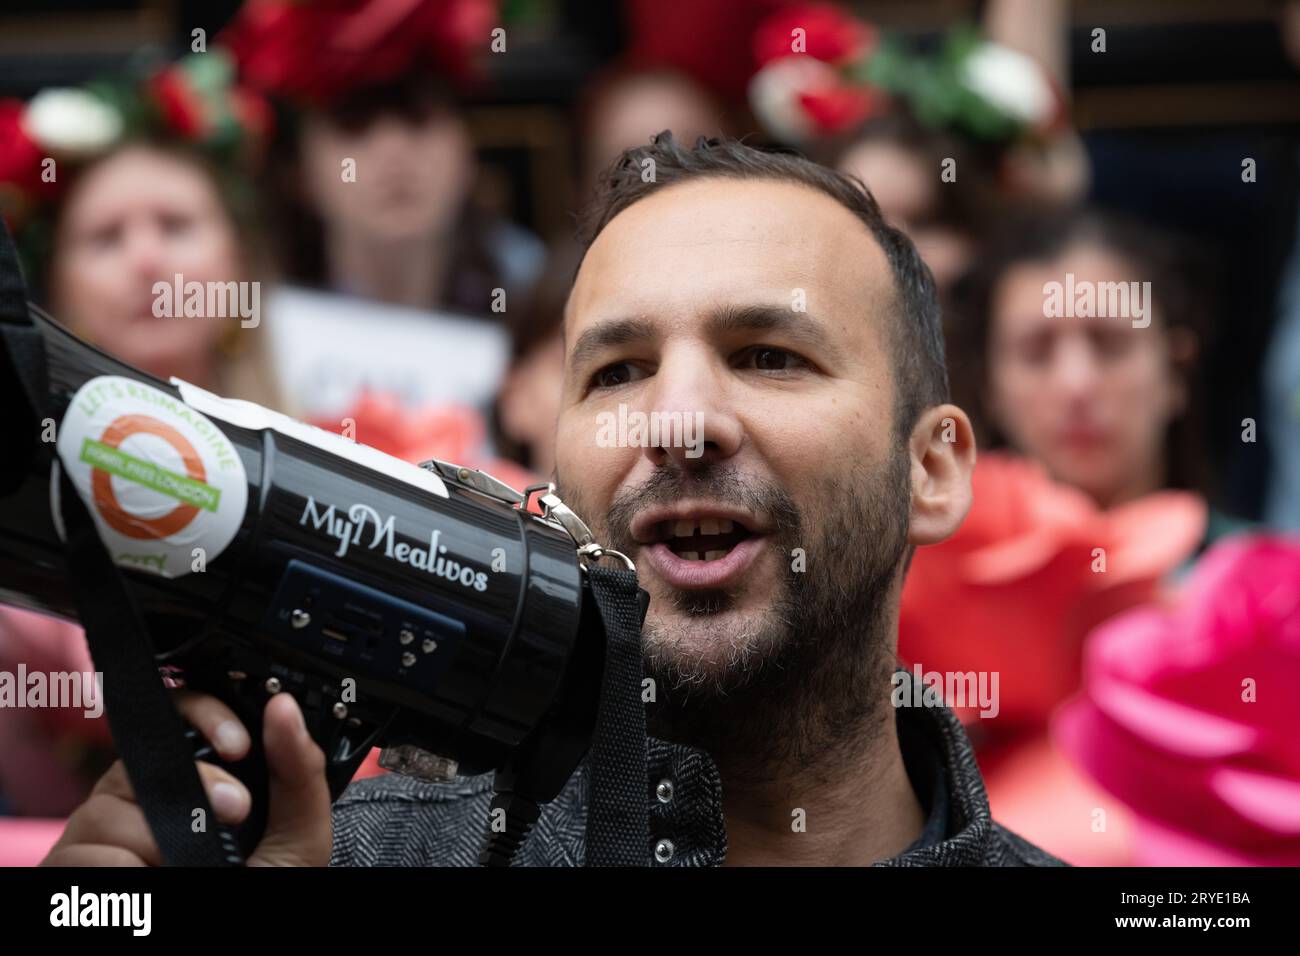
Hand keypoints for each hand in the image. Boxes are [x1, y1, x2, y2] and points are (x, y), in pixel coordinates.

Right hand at [42, 690, 331, 865]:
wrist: (238, 941)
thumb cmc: (260, 890)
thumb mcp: (297, 836)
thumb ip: (298, 772)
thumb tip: (285, 706)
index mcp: (192, 777)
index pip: (179, 712)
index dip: (206, 715)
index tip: (239, 745)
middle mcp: (140, 796)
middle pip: (141, 759)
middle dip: (197, 784)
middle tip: (235, 814)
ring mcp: (100, 832)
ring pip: (109, 809)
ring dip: (161, 844)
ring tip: (188, 868)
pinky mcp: (71, 867)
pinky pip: (87, 853)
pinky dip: (129, 874)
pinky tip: (154, 883)